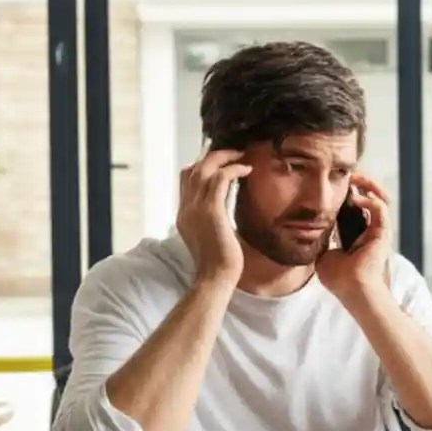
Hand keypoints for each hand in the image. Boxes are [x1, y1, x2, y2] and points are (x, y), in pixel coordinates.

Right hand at [176, 149, 249, 287]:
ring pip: (204, 169)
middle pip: (192, 170)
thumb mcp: (212, 237)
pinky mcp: (211, 211)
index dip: (203, 166)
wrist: (216, 278)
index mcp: (184, 215)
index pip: (186, 180)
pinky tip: (247, 169)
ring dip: (224, 158)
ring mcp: (196, 209)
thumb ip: (213, 220)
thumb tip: (225, 211)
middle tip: (234, 152)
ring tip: (241, 155)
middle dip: (213, 157)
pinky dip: (233, 169)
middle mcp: (186, 209)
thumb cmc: (220, 263)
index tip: (223, 162)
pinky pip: (220, 179)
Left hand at [317, 173, 391, 303]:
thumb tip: (306, 232)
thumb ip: (319, 241)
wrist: (351, 288)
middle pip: (367, 197)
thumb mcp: (322, 254)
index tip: (333, 184)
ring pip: (377, 198)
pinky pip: (379, 207)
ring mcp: (377, 230)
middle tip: (347, 175)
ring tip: (355, 178)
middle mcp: (368, 229)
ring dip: (368, 185)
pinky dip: (369, 199)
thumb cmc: (338, 278)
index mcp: (355, 233)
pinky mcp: (382, 232)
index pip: (352, 206)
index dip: (345, 193)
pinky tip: (356, 199)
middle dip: (359, 183)